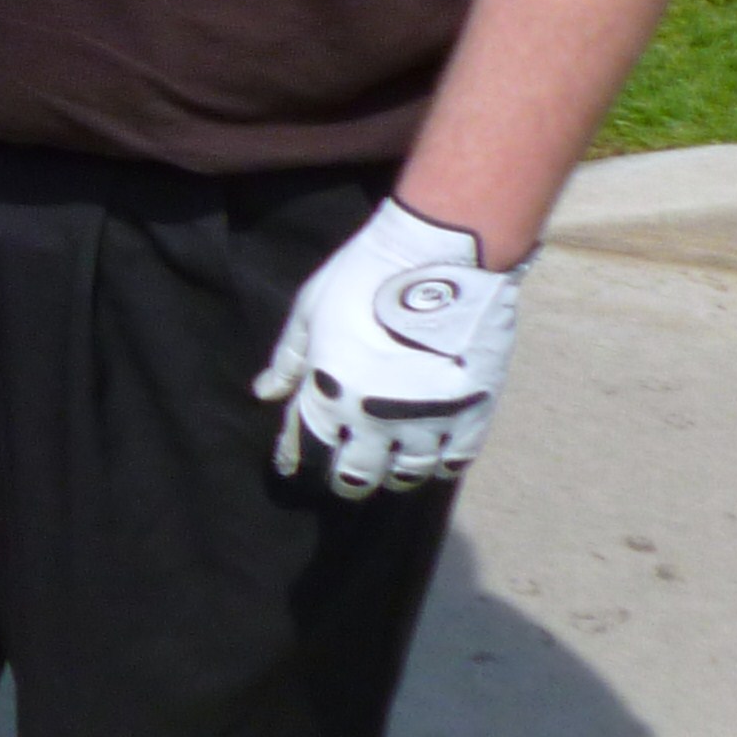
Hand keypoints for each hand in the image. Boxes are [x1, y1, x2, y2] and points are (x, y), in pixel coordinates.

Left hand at [254, 197, 523, 496]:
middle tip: (348, 477)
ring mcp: (427, 421)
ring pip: (406, 474)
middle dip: (347, 479)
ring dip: (393, 475)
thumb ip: (289, 359)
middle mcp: (375, 420)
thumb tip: (264, 393)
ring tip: (389, 469)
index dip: (296, 462)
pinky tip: (433, 456)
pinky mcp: (472, 413)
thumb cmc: (365, 276)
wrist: (444, 257)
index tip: (295, 467)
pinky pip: (454, 461)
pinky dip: (441, 464)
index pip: (304, 450)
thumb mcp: (311, 311)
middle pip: (356, 474)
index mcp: (329, 394)